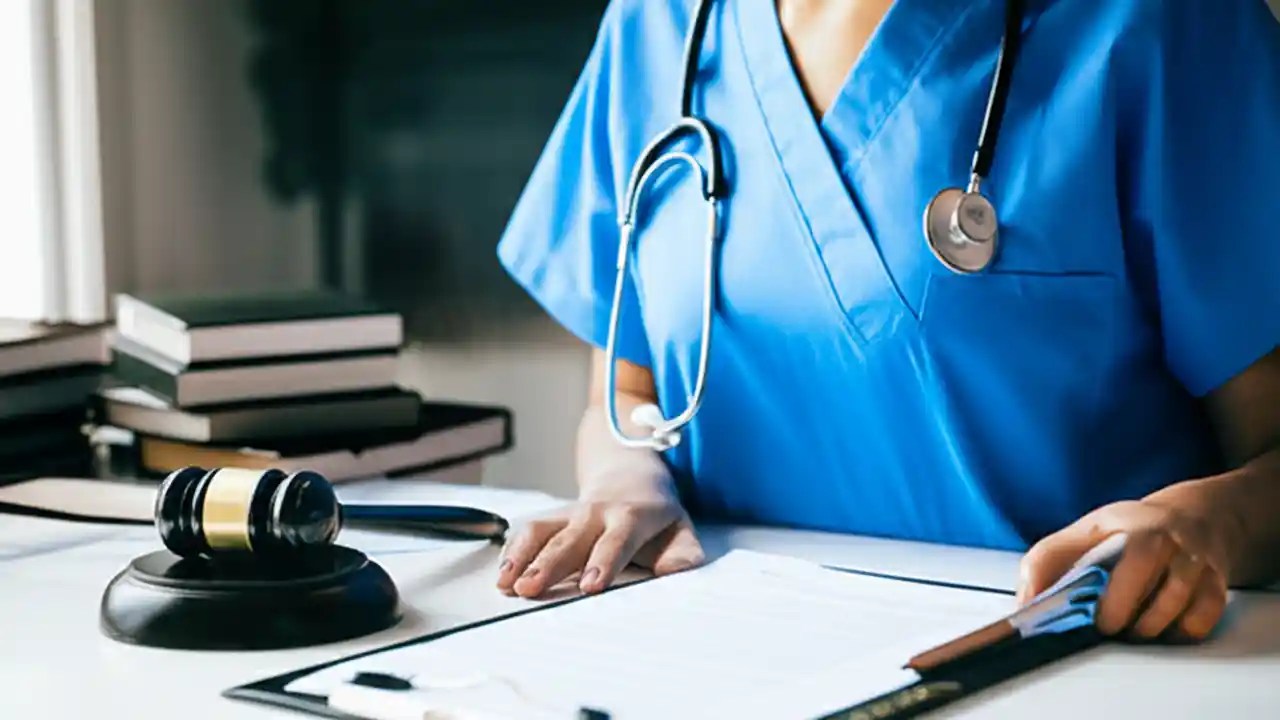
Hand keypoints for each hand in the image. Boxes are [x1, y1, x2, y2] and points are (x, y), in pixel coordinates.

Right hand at [495, 482, 704, 598]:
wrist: (629, 476)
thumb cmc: (655, 515)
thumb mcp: (679, 530)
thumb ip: (681, 554)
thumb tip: (673, 573)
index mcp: (631, 516)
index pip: (617, 539)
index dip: (603, 561)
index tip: (590, 586)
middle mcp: (596, 513)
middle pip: (570, 540)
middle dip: (548, 565)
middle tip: (530, 588)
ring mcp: (570, 514)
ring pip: (542, 531)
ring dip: (522, 556)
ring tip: (506, 584)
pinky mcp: (552, 519)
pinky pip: (529, 531)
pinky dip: (513, 551)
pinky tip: (502, 574)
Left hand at [1017, 499, 1235, 641]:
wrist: (1198, 519)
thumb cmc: (1134, 530)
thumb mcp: (1086, 532)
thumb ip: (1048, 560)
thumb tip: (1024, 600)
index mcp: (1128, 525)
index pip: (1098, 548)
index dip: (1084, 582)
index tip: (1073, 610)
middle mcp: (1165, 541)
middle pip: (1141, 573)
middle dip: (1119, 609)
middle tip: (1105, 624)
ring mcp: (1194, 564)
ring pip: (1172, 606)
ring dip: (1145, 626)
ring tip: (1129, 627)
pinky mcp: (1216, 588)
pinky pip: (1197, 622)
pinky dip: (1177, 632)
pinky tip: (1161, 626)